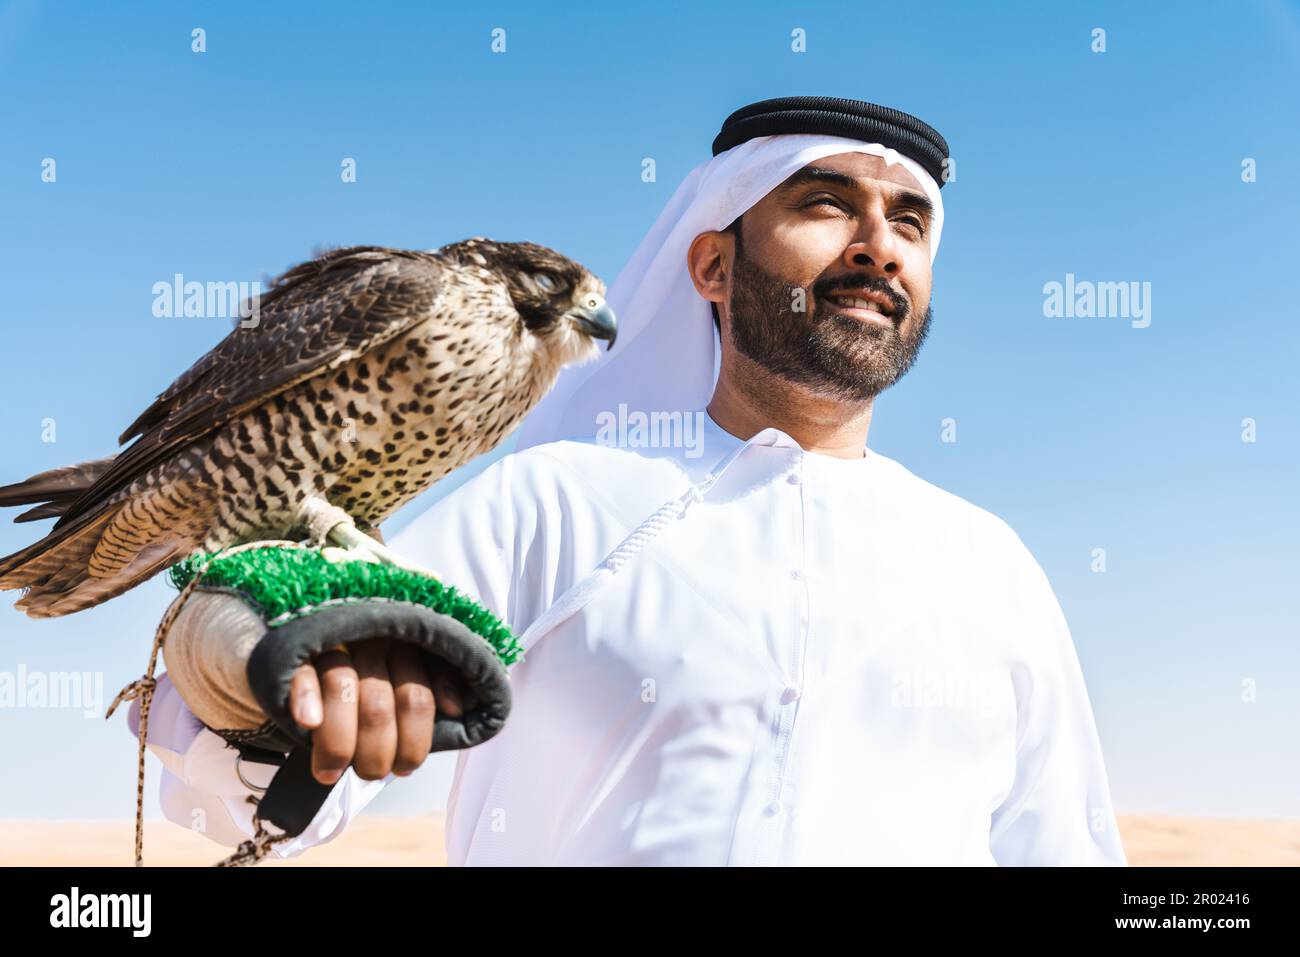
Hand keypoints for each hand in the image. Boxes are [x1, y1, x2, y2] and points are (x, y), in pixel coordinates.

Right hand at [287, 637, 475, 784]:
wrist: (322, 653)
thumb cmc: (376, 679)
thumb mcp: (411, 681)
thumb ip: (431, 693)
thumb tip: (456, 708)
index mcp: (407, 645)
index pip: (417, 699)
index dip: (414, 741)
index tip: (405, 768)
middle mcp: (373, 639)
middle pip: (378, 706)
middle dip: (376, 754)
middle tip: (370, 773)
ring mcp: (334, 643)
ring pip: (341, 690)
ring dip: (338, 742)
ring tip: (332, 772)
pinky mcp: (297, 652)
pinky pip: (301, 674)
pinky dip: (306, 698)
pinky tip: (307, 723)